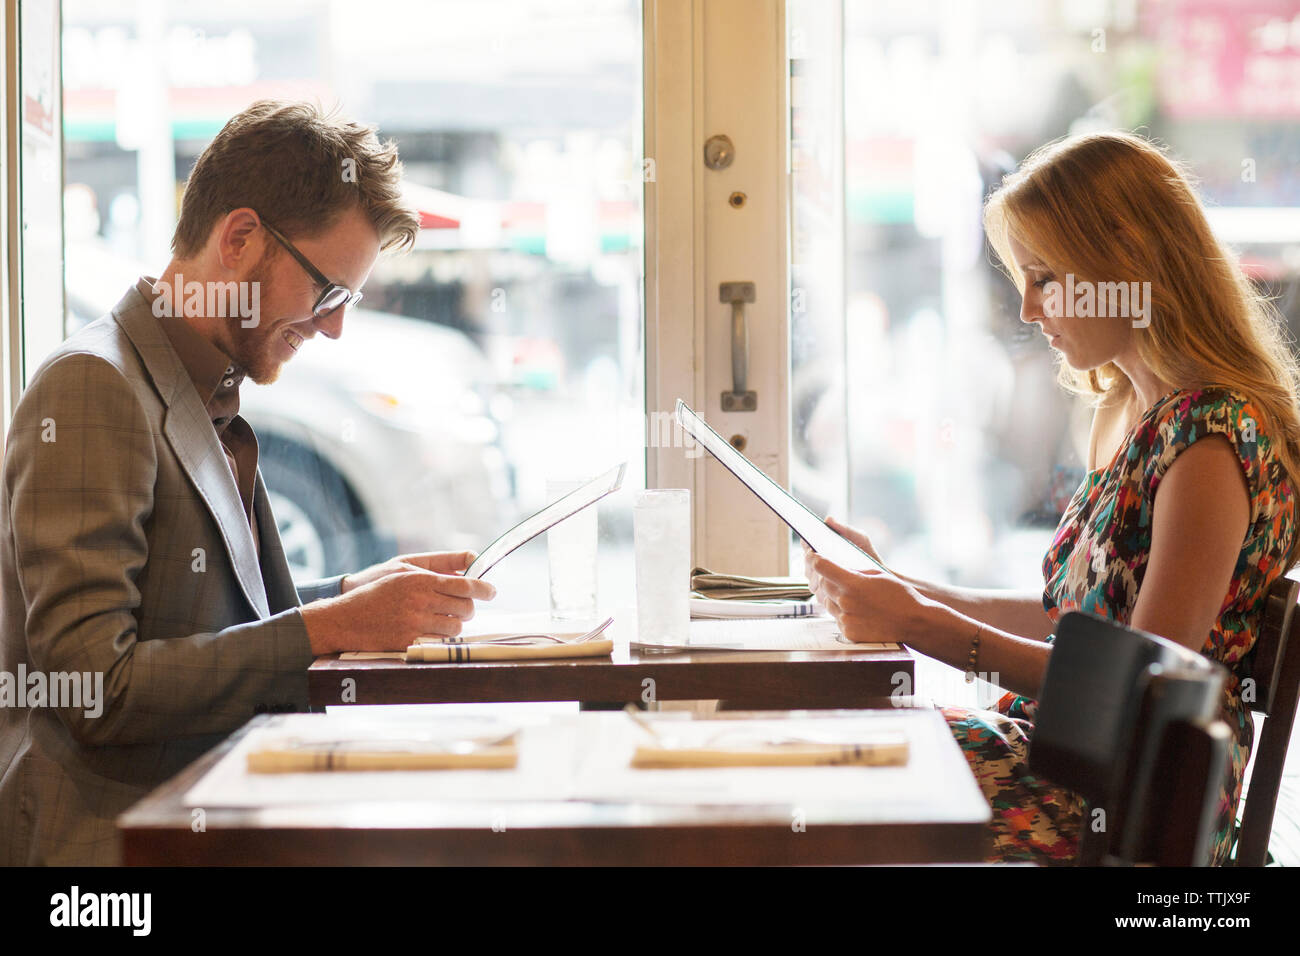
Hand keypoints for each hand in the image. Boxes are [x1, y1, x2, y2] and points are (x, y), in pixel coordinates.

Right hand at [302, 557, 495, 653]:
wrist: (344, 618)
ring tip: (445, 619)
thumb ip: (435, 570)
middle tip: (463, 608)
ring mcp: (414, 623)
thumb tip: (467, 567)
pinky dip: (440, 637)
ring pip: (455, 626)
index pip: (463, 584)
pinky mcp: (408, 642)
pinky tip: (431, 631)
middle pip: (464, 607)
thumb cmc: (375, 591)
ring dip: (455, 624)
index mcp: (419, 580)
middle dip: (469, 608)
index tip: (492, 591)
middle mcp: (419, 600)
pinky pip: (438, 641)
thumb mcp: (402, 571)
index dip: (483, 589)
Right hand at [804, 516, 885, 593]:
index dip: (806, 545)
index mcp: (823, 549)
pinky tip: (834, 590)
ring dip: (818, 579)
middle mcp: (819, 565)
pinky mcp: (826, 596)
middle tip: (821, 561)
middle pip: (807, 564)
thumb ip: (845, 529)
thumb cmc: (869, 557)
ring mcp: (820, 581)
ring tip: (828, 576)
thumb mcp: (860, 539)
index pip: (806, 545)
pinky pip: (818, 595)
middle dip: (812, 563)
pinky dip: (824, 593)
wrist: (881, 579)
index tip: (811, 545)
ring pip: (811, 581)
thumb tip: (828, 519)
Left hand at [805, 551, 936, 646]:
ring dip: (833, 596)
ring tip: (849, 595)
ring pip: (827, 602)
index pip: (822, 567)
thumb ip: (855, 572)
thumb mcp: (878, 575)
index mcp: (852, 583)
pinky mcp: (848, 632)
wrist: (913, 622)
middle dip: (825, 578)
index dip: (814, 558)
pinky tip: (856, 610)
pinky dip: (842, 612)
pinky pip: (837, 618)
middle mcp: (845, 601)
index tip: (811, 555)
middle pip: (823, 585)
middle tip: (832, 575)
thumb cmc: (899, 596)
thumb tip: (839, 570)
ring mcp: (846, 619)